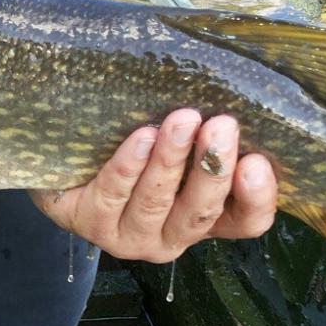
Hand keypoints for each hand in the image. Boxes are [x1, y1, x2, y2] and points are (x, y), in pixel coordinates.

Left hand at [34, 109, 277, 261]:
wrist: (69, 161)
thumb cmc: (137, 145)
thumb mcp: (180, 141)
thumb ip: (207, 133)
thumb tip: (237, 88)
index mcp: (205, 217)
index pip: (247, 220)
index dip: (257, 197)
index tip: (257, 162)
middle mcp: (173, 236)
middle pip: (201, 212)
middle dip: (212, 168)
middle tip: (222, 126)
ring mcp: (131, 237)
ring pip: (155, 202)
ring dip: (170, 160)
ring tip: (181, 120)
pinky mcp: (92, 225)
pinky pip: (113, 195)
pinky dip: (128, 165)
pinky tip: (141, 137)